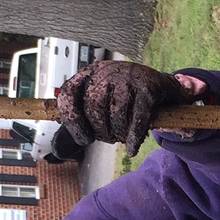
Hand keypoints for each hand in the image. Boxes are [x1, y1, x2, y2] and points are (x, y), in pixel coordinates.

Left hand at [54, 61, 187, 153]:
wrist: (161, 86)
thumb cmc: (125, 97)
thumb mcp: (101, 98)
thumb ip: (82, 115)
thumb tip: (58, 148)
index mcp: (89, 74)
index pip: (68, 95)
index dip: (72, 121)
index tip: (84, 139)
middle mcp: (106, 71)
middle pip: (94, 108)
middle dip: (102, 131)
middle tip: (110, 137)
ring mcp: (128, 76)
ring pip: (116, 115)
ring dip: (119, 134)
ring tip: (122, 137)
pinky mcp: (148, 87)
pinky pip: (137, 118)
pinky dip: (134, 137)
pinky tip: (132, 147)